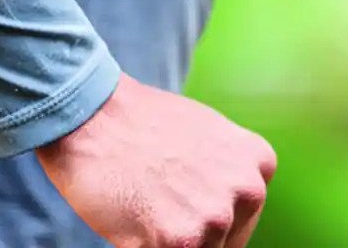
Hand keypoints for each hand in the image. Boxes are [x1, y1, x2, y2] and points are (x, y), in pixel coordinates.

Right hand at [37, 75, 276, 246]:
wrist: (89, 113)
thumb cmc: (136, 121)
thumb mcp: (205, 133)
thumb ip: (226, 171)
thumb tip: (227, 211)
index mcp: (258, 162)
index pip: (241, 218)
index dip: (204, 215)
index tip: (181, 201)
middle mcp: (247, 190)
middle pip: (222, 240)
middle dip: (189, 230)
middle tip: (157, 200)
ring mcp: (215, 217)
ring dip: (166, 239)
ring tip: (143, 202)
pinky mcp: (181, 241)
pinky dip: (143, 246)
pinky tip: (132, 214)